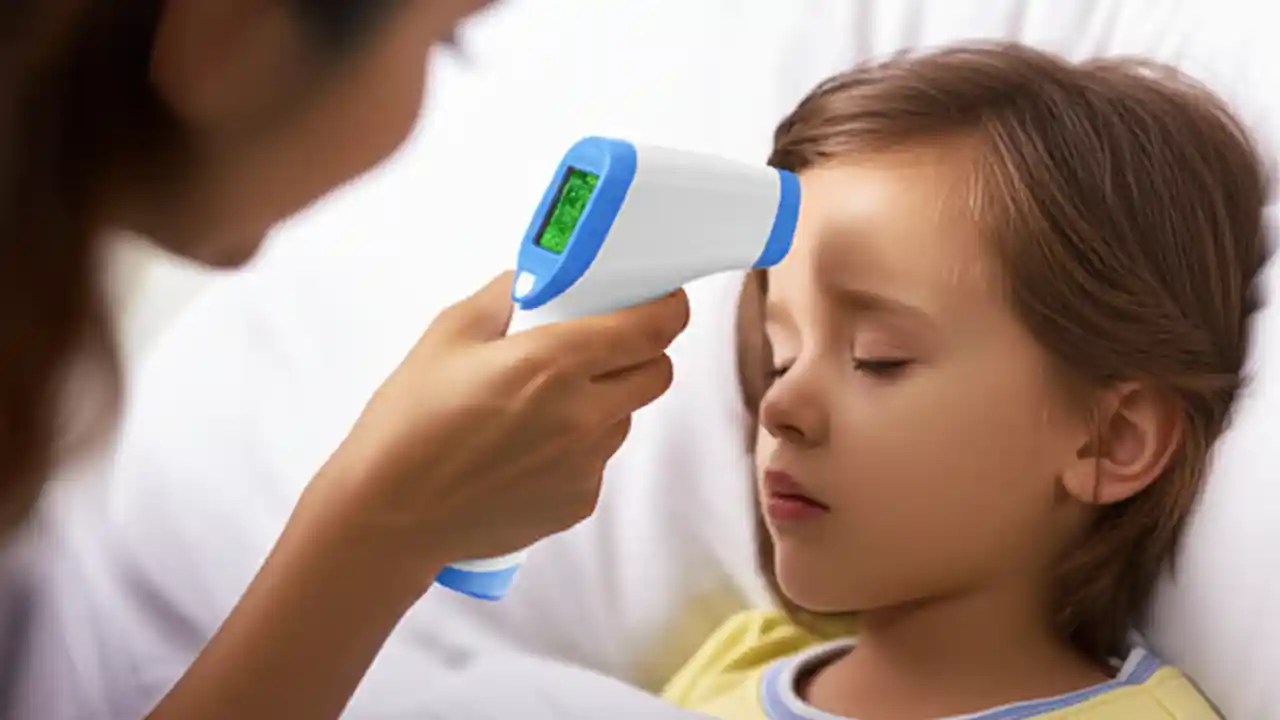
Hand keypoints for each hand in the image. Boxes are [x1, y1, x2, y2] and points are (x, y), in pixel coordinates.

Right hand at [308, 271, 689, 586]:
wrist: (389, 516)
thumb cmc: (408, 424)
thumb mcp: (447, 335)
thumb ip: (504, 297)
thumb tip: (534, 281)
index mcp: (554, 363)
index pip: (652, 328)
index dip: (668, 308)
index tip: (663, 299)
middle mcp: (583, 416)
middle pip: (656, 373)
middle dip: (641, 352)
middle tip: (603, 345)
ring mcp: (585, 465)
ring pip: (625, 418)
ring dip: (607, 401)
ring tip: (548, 403)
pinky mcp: (577, 503)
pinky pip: (598, 461)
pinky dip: (579, 448)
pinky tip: (529, 449)